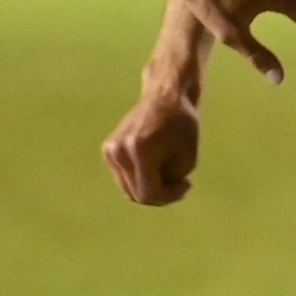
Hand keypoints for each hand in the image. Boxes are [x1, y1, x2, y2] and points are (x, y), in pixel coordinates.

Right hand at [102, 82, 202, 204]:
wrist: (167, 96)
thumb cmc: (183, 127)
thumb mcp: (186, 162)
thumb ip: (168, 186)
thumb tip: (148, 198)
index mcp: (139, 150)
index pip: (148, 193)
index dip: (169, 196)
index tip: (187, 183)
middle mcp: (119, 150)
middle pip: (136, 195)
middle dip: (160, 194)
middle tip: (179, 182)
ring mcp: (110, 150)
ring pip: (129, 189)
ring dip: (150, 187)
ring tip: (169, 173)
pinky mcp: (108, 150)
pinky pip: (125, 178)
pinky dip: (141, 177)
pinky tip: (156, 165)